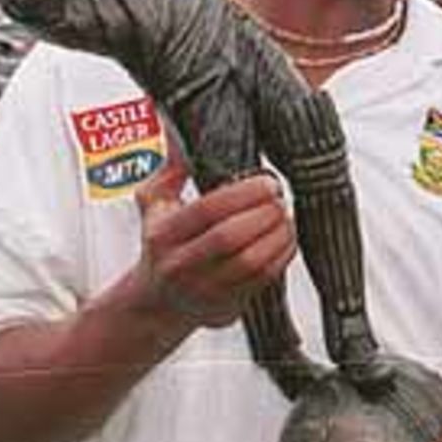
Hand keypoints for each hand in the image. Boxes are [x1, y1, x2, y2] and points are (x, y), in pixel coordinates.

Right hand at [134, 148, 296, 328]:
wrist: (156, 302)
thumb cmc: (161, 244)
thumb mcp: (154, 203)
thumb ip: (171, 167)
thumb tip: (183, 135)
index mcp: (162, 235)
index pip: (207, 210)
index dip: (244, 194)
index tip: (268, 182)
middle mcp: (180, 265)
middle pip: (230, 237)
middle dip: (264, 213)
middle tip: (280, 197)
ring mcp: (204, 290)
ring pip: (251, 262)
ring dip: (278, 235)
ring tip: (286, 216)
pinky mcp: (226, 307)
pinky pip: (263, 279)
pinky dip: (282, 255)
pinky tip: (286, 238)